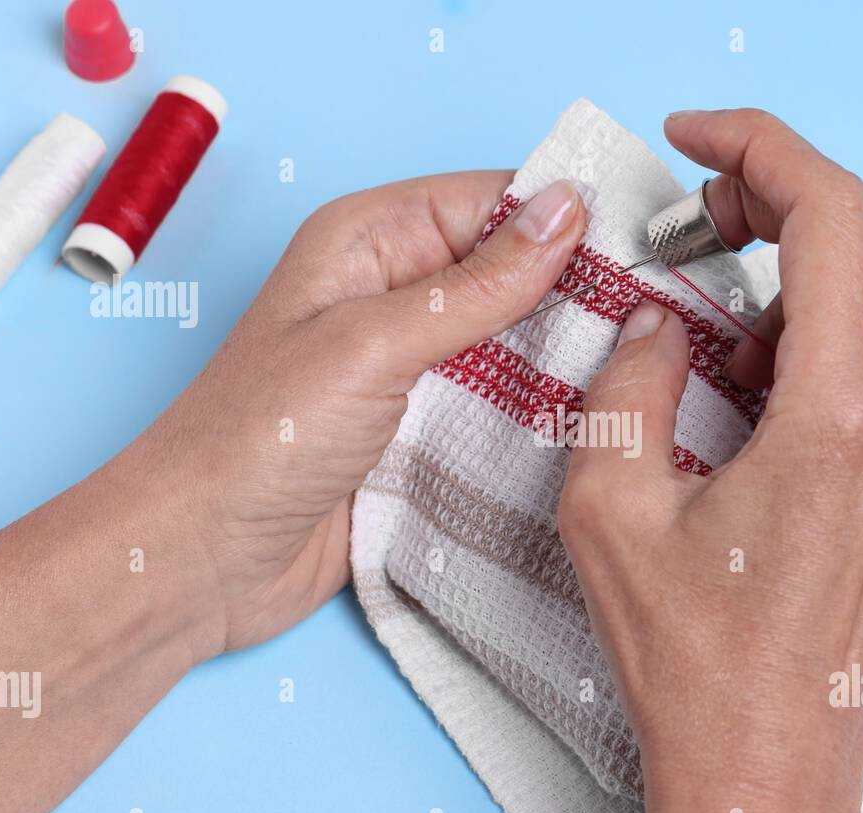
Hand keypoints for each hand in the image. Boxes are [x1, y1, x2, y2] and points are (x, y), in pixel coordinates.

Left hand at [0, 174, 584, 812]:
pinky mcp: (422, 431)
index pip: (491, 202)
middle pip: (510, 273)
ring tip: (643, 375)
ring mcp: (411, 367)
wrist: (204, 561)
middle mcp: (393, 295)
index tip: (643, 256)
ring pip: (512, 343)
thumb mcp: (374, 343)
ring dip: (565, 360)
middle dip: (578, 296)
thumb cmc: (261, 439)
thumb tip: (564, 211)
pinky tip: (593, 424)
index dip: (566, 221)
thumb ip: (475, 284)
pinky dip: (540, 414)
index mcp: (370, 241)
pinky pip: (497, 405)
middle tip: (658, 324)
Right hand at [556, 110, 862, 812]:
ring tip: (735, 314)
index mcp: (840, 414)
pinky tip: (775, 383)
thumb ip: (631, 382)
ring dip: (821, 265)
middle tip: (704, 217)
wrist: (767, 765)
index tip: (697, 142)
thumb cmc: (692, 661)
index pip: (831, 214)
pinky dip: (849, 328)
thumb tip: (660, 326)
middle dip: (785, 193)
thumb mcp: (608, 507)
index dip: (760, 148)